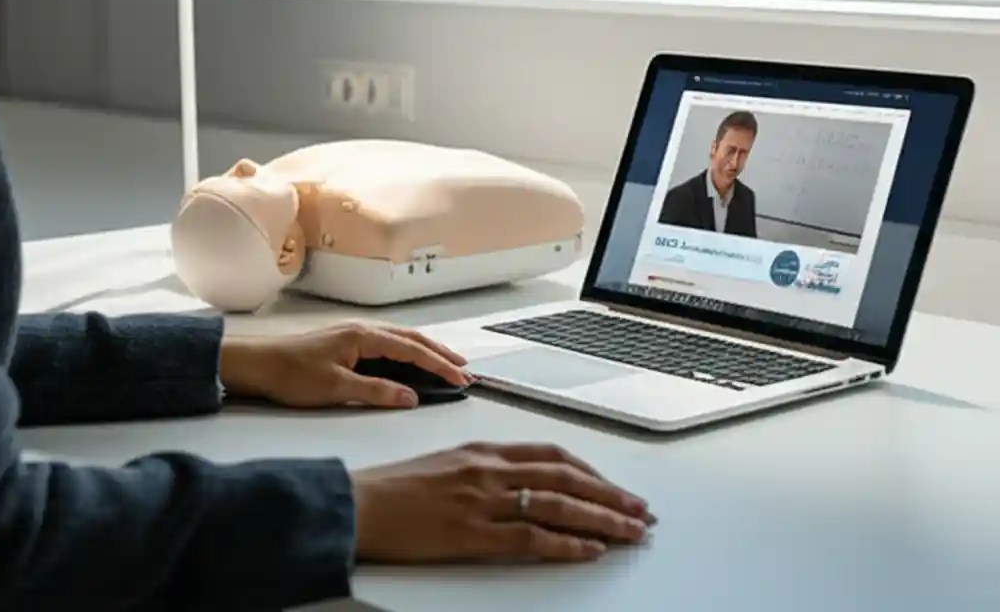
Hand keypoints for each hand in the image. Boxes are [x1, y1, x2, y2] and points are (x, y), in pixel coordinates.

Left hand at [218, 321, 469, 408]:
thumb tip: (412, 396)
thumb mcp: (336, 388)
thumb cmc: (291, 374)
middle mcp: (362, 330)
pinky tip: (409, 362)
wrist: (255, 364)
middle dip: (440, 353)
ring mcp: (353, 335)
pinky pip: (386, 344)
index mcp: (364, 336)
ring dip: (425, 351)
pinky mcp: (345, 343)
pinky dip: (406, 352)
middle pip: (411, 339)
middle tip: (464, 369)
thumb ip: (377, 391)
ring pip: (400, 340)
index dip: (439, 365)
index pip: (412, 350)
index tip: (460, 379)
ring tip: (445, 364)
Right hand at [350, 442, 654, 562]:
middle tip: (640, 510)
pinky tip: (590, 550)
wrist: (358, 505)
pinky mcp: (473, 533)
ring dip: (603, 520)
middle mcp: (491, 469)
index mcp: (485, 450)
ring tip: (631, 531)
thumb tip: (521, 480)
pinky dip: (567, 544)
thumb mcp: (446, 463)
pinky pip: (532, 538)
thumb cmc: (395, 489)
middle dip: (610, 495)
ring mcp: (484, 501)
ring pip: (559, 505)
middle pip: (567, 479)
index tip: (614, 487)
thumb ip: (485, 468)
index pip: (553, 455)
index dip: (591, 471)